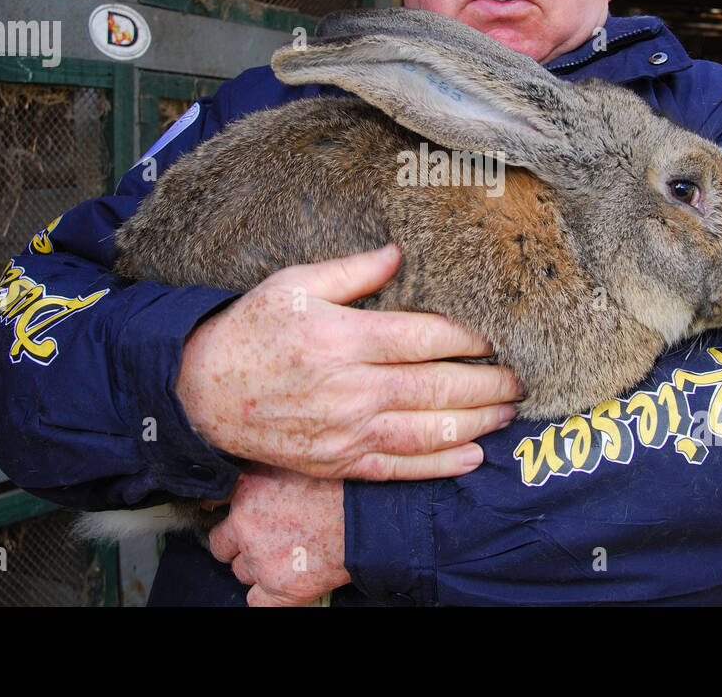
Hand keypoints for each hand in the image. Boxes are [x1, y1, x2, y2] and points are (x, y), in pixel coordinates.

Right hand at [175, 242, 520, 478]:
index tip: (494, 337)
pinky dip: (438, 466)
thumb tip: (399, 253)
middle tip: (519, 378)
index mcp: (342, 339)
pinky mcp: (337, 463)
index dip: (466, 339)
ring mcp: (344, 432)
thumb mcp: (293, 285)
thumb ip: (351, 271)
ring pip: (425, 431)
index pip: (422, 338)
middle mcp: (349, 389)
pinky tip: (471, 457)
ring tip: (507, 413)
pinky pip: (398, 468)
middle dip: (485, 383)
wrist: (202, 394)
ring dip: (474, 423)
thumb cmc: (250, 331)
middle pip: (434, 386)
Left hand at [207, 463, 347, 606]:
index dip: (230, 512)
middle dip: (240, 544)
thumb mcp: (294, 462)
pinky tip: (284, 579)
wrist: (371, 518)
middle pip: (222, 546)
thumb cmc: (341, 487)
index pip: (213, 505)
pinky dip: (267, 594)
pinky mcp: (280, 589)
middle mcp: (246, 526)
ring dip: (257, 567)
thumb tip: (238, 482)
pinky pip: (256, 602)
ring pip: (241, 572)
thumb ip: (262, 472)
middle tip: (267, 538)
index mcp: (247, 489)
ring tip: (286, 554)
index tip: (240, 516)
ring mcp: (261, 560)